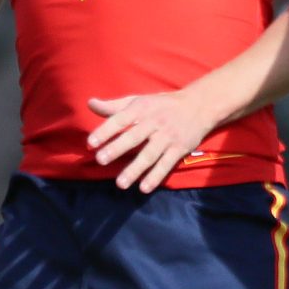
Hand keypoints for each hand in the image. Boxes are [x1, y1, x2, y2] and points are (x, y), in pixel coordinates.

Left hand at [87, 89, 221, 192]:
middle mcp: (154, 122)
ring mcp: (168, 136)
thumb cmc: (161, 105)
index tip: (91, 143)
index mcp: (141, 109)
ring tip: (120, 184)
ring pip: (149, 154)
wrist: (199, 105)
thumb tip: (90, 104)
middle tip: (100, 160)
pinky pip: (166, 164)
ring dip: (135, 169)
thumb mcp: (138, 101)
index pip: (120, 119)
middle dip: (117, 148)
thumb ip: (113, 106)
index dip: (105, 131)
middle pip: (134, 137)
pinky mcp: (179, 149)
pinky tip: (143, 188)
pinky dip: (155, 176)